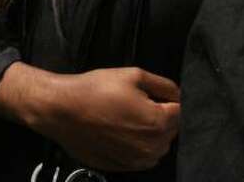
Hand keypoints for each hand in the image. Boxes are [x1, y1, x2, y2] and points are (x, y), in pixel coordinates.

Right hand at [36, 67, 179, 171]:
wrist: (62, 111)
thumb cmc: (96, 90)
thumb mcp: (134, 75)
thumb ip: (164, 85)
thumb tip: (178, 94)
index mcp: (158, 122)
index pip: (181, 111)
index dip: (169, 100)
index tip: (154, 94)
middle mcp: (152, 147)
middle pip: (171, 130)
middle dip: (161, 116)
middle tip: (138, 103)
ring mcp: (137, 161)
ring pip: (157, 146)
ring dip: (151, 133)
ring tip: (127, 117)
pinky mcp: (122, 167)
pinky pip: (141, 157)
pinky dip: (137, 145)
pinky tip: (120, 131)